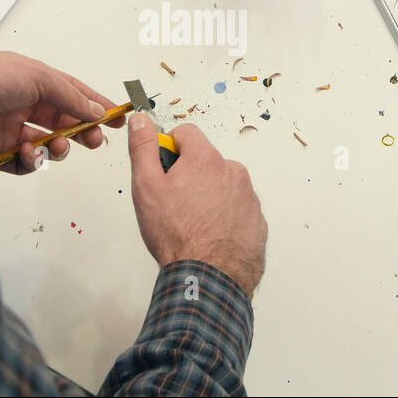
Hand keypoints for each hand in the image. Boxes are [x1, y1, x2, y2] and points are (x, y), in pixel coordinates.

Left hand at [0, 52, 123, 173]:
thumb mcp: (38, 77)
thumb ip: (70, 96)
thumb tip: (95, 110)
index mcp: (34, 82)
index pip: (73, 94)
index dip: (96, 106)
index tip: (119, 118)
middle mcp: (24, 106)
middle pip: (64, 123)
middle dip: (83, 132)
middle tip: (95, 140)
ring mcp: (10, 130)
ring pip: (47, 146)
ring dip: (58, 148)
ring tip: (56, 146)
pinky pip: (23, 164)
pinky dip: (30, 161)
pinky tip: (25, 152)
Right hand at [126, 114, 266, 295]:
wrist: (209, 277)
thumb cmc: (176, 233)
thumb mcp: (147, 187)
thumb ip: (143, 148)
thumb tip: (140, 120)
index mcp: (206, 159)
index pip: (187, 133)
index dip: (170, 148)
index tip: (163, 169)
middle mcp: (233, 171)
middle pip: (206, 160)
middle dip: (190, 174)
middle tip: (174, 204)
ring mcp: (248, 196)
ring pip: (222, 185)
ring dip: (208, 195)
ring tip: (192, 224)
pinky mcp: (257, 220)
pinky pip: (237, 208)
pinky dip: (224, 216)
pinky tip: (209, 235)